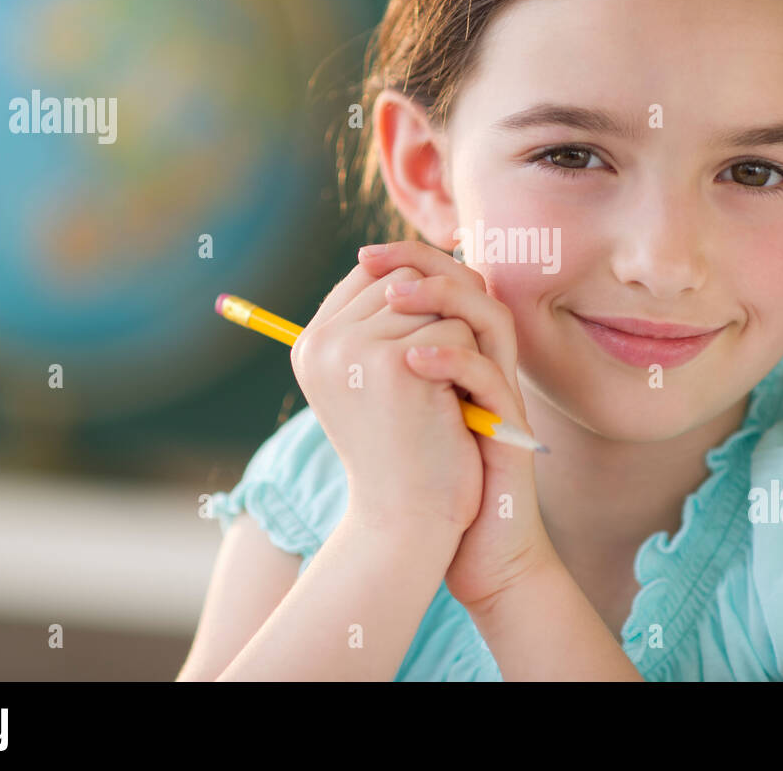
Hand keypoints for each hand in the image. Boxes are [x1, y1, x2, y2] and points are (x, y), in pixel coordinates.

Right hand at [288, 254, 483, 533]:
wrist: (408, 521)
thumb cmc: (407, 452)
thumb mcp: (382, 382)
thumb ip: (386, 324)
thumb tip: (424, 262)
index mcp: (311, 344)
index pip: (371, 273)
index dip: (419, 290)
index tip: (444, 328)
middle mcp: (322, 342)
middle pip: (404, 277)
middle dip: (442, 312)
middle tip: (453, 368)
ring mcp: (352, 349)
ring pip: (434, 300)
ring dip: (459, 340)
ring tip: (448, 391)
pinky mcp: (390, 364)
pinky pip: (456, 327)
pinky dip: (470, 363)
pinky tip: (455, 406)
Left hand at [357, 239, 556, 611]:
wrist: (466, 545)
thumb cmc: (425, 480)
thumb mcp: (392, 414)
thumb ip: (376, 370)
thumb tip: (330, 329)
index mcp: (461, 352)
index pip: (446, 281)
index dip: (407, 261)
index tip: (363, 258)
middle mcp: (487, 362)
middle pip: (471, 285)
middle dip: (422, 264)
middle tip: (375, 262)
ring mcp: (501, 391)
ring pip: (489, 316)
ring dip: (442, 299)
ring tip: (396, 302)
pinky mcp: (509, 426)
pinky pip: (491, 375)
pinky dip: (452, 359)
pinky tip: (412, 360)